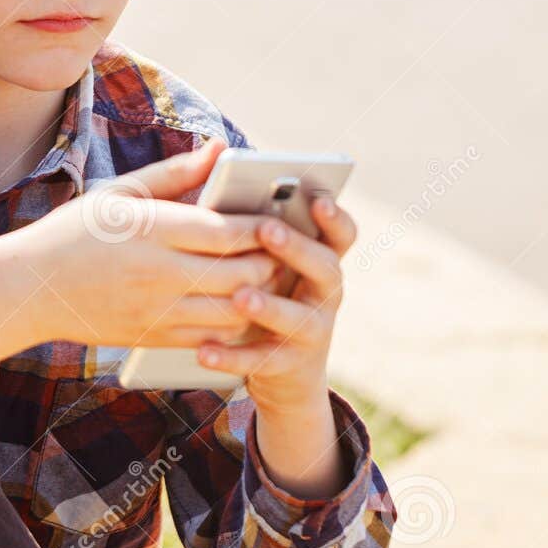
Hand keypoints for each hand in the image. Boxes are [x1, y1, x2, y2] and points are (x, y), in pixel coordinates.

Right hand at [5, 137, 283, 348]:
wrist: (31, 288)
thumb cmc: (78, 230)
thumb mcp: (124, 191)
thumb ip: (178, 172)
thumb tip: (220, 148)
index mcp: (152, 229)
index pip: (225, 232)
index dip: (261, 228)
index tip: (278, 218)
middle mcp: (158, 273)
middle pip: (238, 273)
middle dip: (270, 262)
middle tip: (284, 249)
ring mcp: (156, 310)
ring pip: (231, 311)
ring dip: (258, 295)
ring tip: (269, 276)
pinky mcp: (153, 336)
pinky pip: (210, 337)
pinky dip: (234, 324)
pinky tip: (241, 306)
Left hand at [196, 194, 356, 416]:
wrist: (285, 371)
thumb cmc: (267, 293)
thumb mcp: (270, 263)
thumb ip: (254, 228)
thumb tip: (220, 176)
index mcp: (322, 261)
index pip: (342, 235)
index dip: (335, 218)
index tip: (318, 201)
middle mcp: (326, 294)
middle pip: (326, 267)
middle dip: (297, 248)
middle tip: (268, 231)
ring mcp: (313, 330)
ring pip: (297, 317)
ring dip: (269, 306)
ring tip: (241, 297)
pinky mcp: (290, 364)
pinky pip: (261, 360)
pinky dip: (232, 356)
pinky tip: (205, 351)